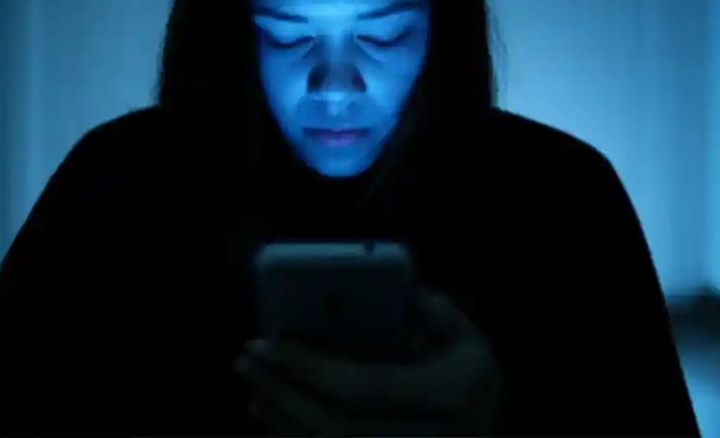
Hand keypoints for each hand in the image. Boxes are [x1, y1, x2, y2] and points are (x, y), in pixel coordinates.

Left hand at [233, 287, 501, 436]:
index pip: (367, 388)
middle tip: (248, 359)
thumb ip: (437, 315)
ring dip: (280, 416)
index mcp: (449, 397)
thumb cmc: (471, 385)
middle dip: (285, 393)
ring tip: (252, 382)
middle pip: (336, 426)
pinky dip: (291, 435)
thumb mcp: (470, 342)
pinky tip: (269, 412)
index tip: (272, 341)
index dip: (313, 368)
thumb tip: (398, 295)